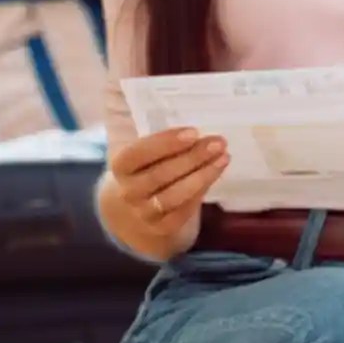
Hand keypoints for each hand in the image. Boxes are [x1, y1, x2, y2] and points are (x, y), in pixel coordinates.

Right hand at [107, 127, 228, 238]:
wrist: (133, 208)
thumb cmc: (145, 167)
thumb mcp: (142, 150)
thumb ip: (158, 134)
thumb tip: (186, 115)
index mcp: (120, 166)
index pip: (138, 153)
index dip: (166, 143)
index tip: (193, 132)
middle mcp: (129, 192)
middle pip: (161, 174)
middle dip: (193, 157)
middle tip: (218, 142)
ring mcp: (144, 213)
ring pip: (175, 195)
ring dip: (203, 175)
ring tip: (223, 157)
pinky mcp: (162, 227)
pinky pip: (185, 210)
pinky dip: (202, 191)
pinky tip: (215, 173)